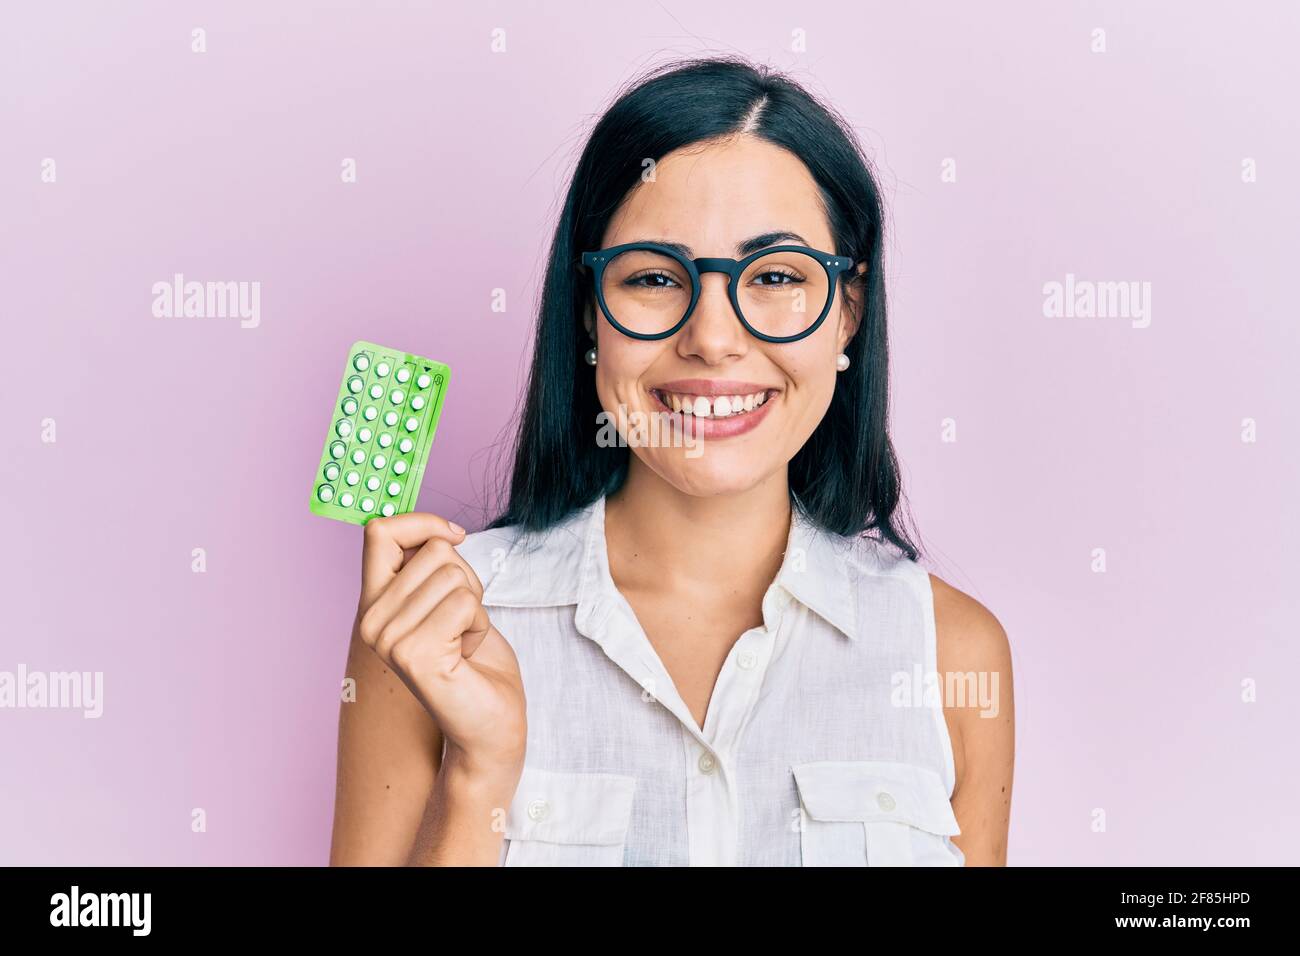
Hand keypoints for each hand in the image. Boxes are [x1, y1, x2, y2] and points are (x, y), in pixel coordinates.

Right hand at [355, 513, 525, 773]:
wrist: (489, 726)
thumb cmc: (473, 663)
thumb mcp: (445, 600)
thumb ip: (429, 568)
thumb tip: (435, 530)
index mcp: (374, 604)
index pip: (379, 531)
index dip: (421, 522)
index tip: (454, 536)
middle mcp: (371, 622)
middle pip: (433, 551)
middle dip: (466, 580)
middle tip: (462, 623)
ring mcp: (389, 639)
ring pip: (453, 575)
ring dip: (474, 605)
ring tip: (464, 641)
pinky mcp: (414, 655)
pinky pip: (464, 603)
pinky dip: (479, 623)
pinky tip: (468, 654)